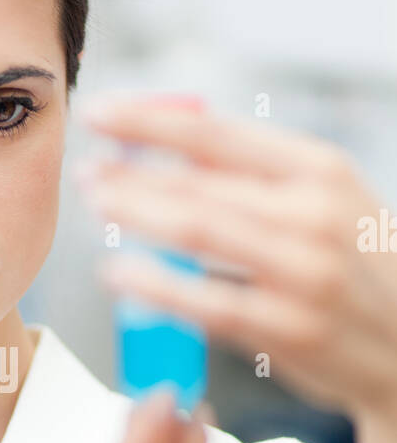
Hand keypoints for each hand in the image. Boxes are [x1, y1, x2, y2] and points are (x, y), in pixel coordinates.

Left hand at [73, 99, 396, 426]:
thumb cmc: (357, 262)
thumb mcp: (328, 197)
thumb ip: (256, 171)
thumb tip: (169, 136)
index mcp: (321, 170)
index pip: (218, 134)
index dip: (150, 121)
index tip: (101, 112)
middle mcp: (315, 216)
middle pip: (199, 182)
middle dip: (131, 171)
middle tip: (86, 165)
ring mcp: (303, 275)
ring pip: (199, 233)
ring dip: (136, 214)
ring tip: (97, 201)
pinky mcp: (288, 330)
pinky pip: (207, 302)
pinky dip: (156, 285)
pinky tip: (119, 272)